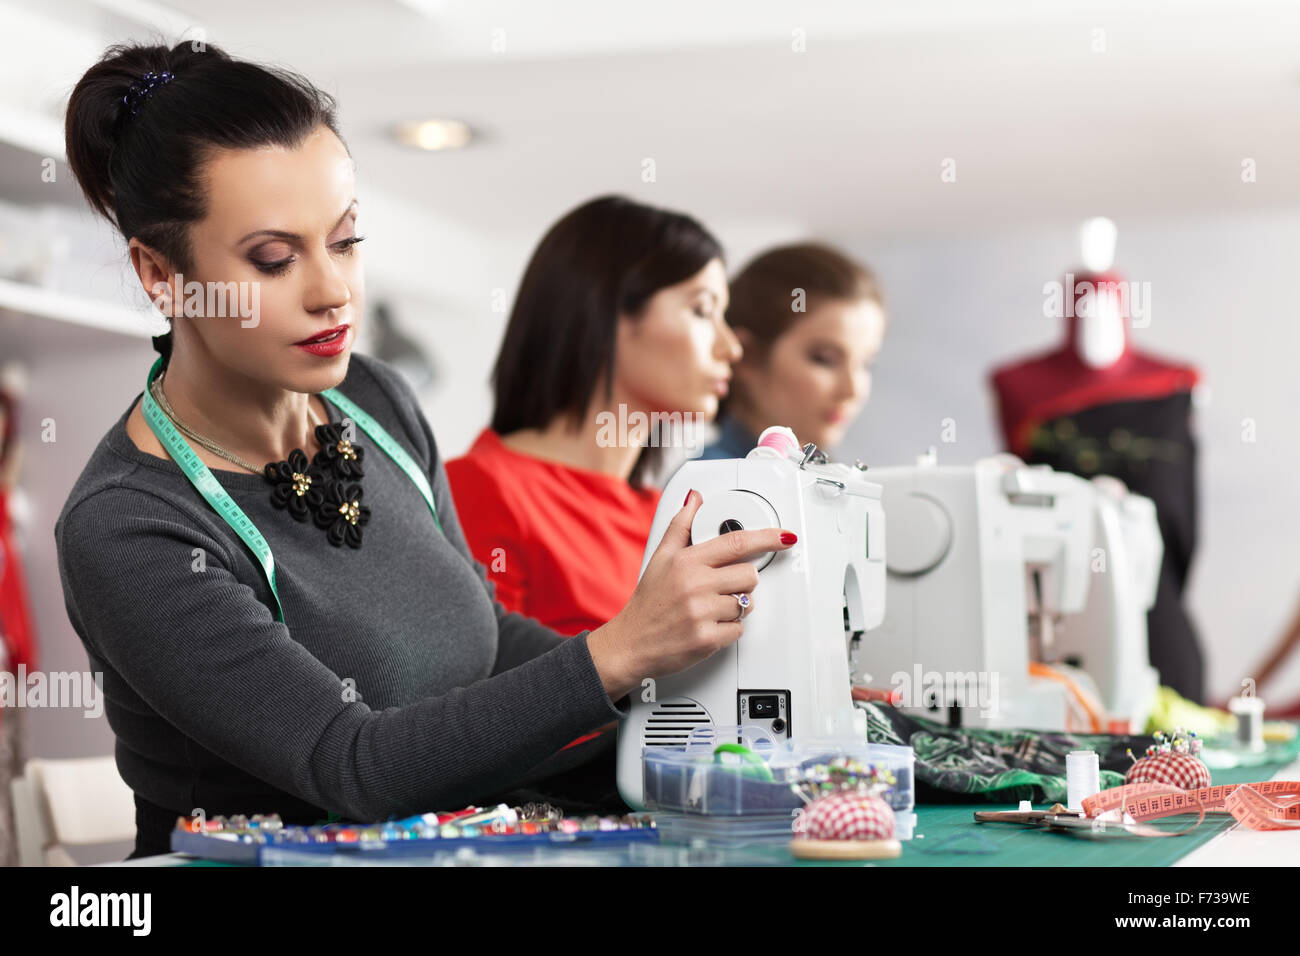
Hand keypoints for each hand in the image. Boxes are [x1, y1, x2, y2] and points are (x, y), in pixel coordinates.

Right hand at [587, 489, 796, 699]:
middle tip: (721, 587)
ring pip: (747, 604)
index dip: (766, 538)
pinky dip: (728, 630)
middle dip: (742, 581)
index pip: (736, 542)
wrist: (631, 644)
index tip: (784, 537)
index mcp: (686, 561)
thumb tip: (694, 499)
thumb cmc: (648, 602)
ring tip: (710, 608)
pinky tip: (708, 626)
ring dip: (735, 607)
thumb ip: (681, 525)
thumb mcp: (660, 557)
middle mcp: (695, 585)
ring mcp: (701, 613)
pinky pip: (739, 630)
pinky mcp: (707, 639)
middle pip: (749, 575)